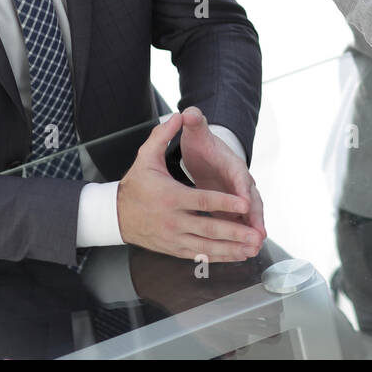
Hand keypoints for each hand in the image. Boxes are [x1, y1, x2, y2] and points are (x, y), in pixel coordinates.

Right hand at [117, 114, 263, 262]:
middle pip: (209, 228)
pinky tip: (238, 255)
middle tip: (256, 234)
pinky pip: (201, 255)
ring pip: (207, 246)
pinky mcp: (174, 249)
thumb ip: (162, 135)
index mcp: (170, 197)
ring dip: (232, 249)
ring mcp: (174, 238)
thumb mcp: (145, 156)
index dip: (225, 202)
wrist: (115, 215)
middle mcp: (173, 220)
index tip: (245, 203)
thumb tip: (179, 115)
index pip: (203, 201)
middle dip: (235, 232)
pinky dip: (221, 256)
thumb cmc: (136, 184)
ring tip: (253, 248)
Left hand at [178, 106, 265, 243]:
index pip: (241, 177)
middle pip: (252, 201)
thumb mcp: (197, 131)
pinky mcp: (231, 207)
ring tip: (254, 249)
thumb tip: (190, 112)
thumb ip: (195, 122)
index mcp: (232, 164)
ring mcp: (237, 196)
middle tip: (258, 235)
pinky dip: (240, 237)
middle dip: (255, 219)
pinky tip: (241, 252)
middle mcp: (240, 182)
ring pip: (248, 216)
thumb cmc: (202, 143)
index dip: (243, 190)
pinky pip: (238, 223)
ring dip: (251, 232)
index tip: (245, 202)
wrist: (208, 150)